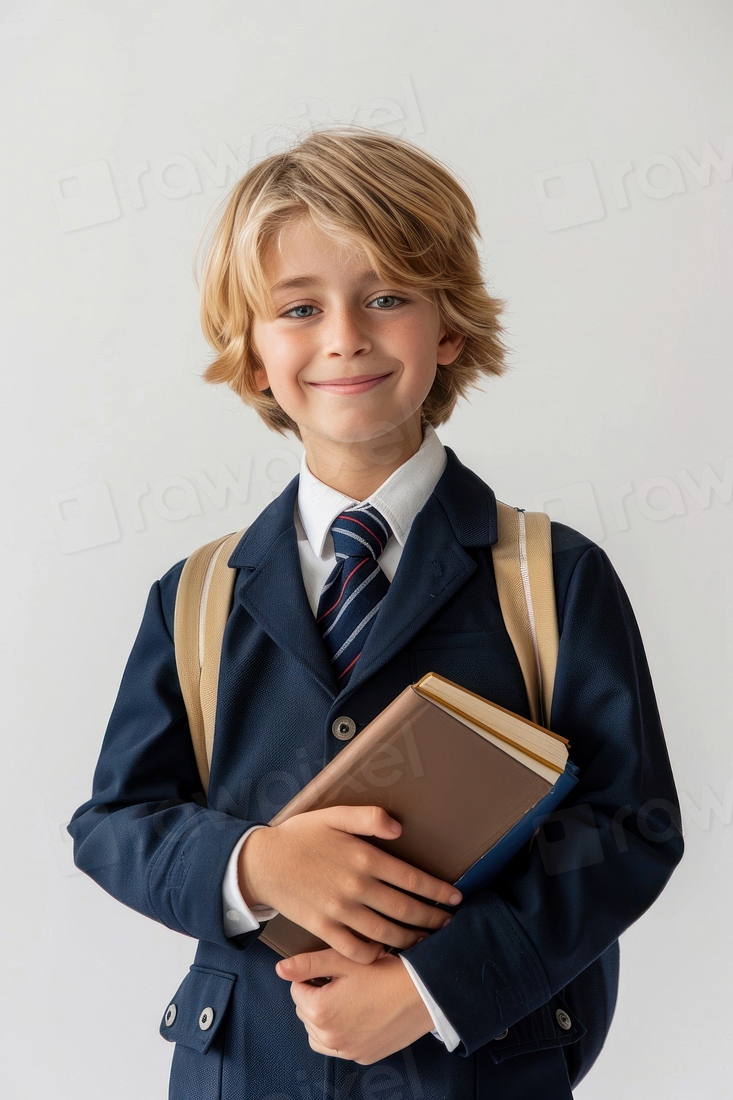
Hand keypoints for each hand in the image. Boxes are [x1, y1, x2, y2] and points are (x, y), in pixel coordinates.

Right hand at [239, 806, 460, 963]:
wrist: (262, 862)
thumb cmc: (301, 835)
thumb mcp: (333, 815)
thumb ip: (368, 817)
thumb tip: (399, 827)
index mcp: (363, 857)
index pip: (412, 879)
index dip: (438, 891)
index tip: (456, 898)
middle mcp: (355, 887)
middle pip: (405, 910)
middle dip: (432, 920)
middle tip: (449, 925)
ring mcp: (339, 911)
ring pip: (386, 934)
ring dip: (412, 940)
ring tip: (427, 942)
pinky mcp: (323, 929)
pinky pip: (357, 950)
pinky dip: (377, 955)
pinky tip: (387, 953)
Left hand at [275, 948, 434, 1063]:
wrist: (423, 993)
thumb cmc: (385, 972)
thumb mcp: (344, 960)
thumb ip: (308, 964)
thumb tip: (280, 969)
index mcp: (320, 1011)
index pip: (296, 990)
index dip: (311, 975)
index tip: (330, 968)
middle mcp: (330, 1038)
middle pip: (305, 1013)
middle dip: (316, 996)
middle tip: (341, 980)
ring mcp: (347, 1051)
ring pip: (318, 1034)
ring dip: (323, 1018)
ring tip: (346, 998)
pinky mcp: (363, 1056)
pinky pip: (340, 1047)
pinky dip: (341, 1033)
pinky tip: (358, 1015)